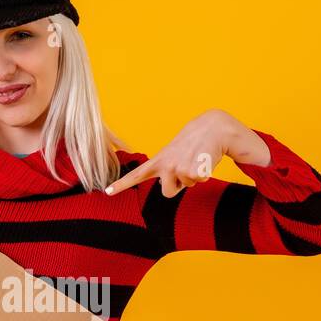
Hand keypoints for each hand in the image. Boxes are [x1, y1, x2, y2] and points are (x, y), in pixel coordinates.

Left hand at [105, 109, 268, 197]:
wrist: (213, 128)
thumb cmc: (194, 143)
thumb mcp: (175, 154)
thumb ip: (167, 169)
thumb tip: (166, 188)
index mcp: (159, 160)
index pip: (136, 174)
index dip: (122, 184)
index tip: (108, 192)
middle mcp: (165, 164)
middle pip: (168, 192)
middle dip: (179, 185)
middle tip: (187, 165)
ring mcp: (178, 168)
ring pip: (186, 187)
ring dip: (194, 177)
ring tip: (197, 159)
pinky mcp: (193, 171)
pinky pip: (199, 182)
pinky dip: (204, 174)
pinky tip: (204, 160)